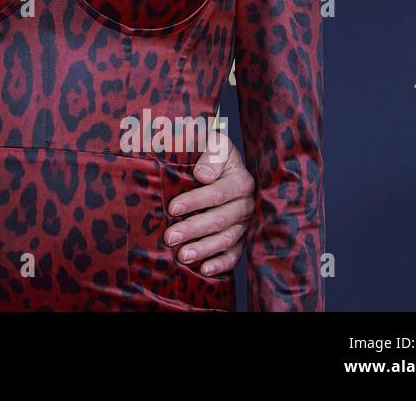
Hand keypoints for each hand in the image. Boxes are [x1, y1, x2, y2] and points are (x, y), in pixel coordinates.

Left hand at [162, 128, 254, 276]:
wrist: (224, 164)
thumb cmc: (214, 154)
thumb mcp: (216, 145)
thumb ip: (212, 155)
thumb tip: (203, 175)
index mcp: (241, 181)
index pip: (218, 193)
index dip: (195, 201)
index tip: (172, 208)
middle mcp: (246, 204)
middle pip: (220, 220)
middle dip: (193, 229)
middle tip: (170, 237)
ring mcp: (245, 224)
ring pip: (226, 240)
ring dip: (203, 249)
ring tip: (182, 256)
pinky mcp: (242, 239)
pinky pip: (235, 254)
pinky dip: (221, 264)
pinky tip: (205, 270)